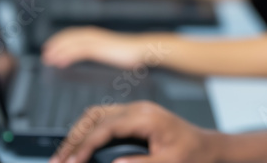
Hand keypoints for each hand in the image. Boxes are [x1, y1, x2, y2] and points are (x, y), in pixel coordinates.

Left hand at [41, 27, 155, 69]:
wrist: (144, 51)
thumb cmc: (133, 54)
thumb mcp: (116, 53)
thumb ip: (105, 53)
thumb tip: (100, 58)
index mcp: (100, 35)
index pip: (77, 34)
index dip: (63, 39)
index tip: (53, 46)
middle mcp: (96, 36)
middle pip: (71, 36)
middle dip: (56, 43)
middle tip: (45, 52)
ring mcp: (98, 42)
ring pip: (72, 43)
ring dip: (58, 49)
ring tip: (47, 57)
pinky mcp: (100, 49)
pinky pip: (79, 51)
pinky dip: (67, 55)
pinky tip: (59, 62)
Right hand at [49, 101, 221, 162]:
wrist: (208, 147)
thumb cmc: (193, 154)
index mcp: (146, 118)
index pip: (105, 127)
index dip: (85, 146)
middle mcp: (138, 109)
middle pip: (95, 117)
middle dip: (73, 139)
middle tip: (58, 160)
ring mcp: (135, 110)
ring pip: (96, 114)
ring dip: (77, 133)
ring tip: (63, 154)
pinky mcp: (134, 117)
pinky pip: (104, 118)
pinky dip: (88, 130)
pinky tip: (80, 146)